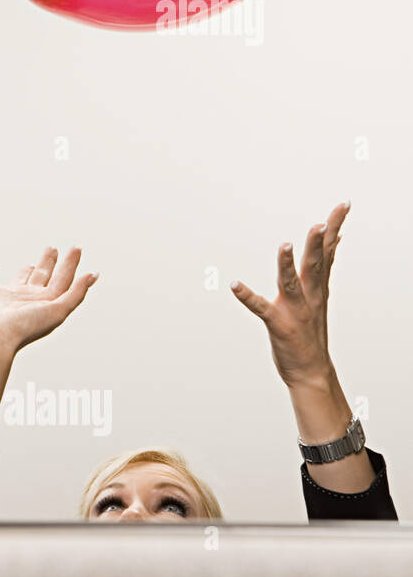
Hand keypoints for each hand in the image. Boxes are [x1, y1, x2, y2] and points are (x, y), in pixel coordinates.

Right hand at [0, 247, 97, 358]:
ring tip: (33, 262)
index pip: (63, 280)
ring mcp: (10, 296)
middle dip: (49, 262)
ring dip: (27, 270)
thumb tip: (93, 275)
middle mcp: (30, 298)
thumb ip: (76, 293)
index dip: (71, 264)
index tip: (76, 248)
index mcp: (47, 302)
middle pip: (43, 276)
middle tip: (53, 248)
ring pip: (21, 279)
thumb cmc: (25, 327)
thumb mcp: (58, 310)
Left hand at [231, 202, 348, 389]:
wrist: (312, 371)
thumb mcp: (320, 293)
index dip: (335, 227)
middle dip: (317, 244)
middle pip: (315, 264)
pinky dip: (247, 296)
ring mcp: (294, 311)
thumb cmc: (311, 330)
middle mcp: (309, 296)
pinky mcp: (278, 325)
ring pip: (290, 283)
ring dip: (286, 265)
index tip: (343, 205)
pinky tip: (234, 285)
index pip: (329, 251)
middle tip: (321, 223)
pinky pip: (260, 308)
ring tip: (284, 245)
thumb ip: (323, 266)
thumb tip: (333, 240)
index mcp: (317, 287)